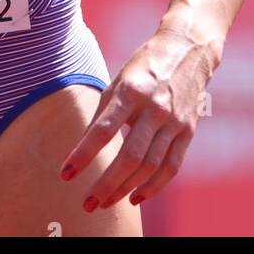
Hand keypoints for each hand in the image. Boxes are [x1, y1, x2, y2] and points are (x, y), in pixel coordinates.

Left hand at [58, 25, 215, 210]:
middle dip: (106, 184)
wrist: (188, 49)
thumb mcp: (119, 80)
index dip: (83, 155)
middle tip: (87, 204)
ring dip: (125, 189)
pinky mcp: (188, 131)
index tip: (66, 174)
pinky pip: (171, 167)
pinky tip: (135, 197)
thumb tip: (85, 146)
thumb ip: (104, 112)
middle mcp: (154, 108)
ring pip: (149, 167)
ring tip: (106, 202)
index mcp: (130, 91)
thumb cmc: (144, 65)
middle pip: (129, 157)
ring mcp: (174, 121)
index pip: (103, 130)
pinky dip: (153, 187)